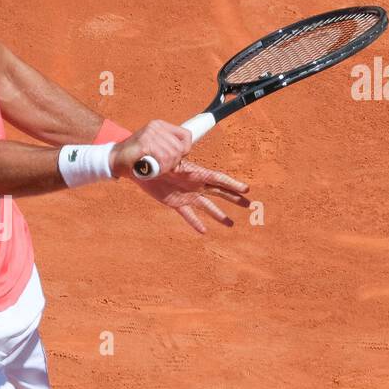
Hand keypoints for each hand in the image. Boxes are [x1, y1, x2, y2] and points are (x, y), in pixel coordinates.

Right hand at [109, 120, 192, 178]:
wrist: (114, 159)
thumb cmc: (135, 157)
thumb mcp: (154, 148)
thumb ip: (168, 150)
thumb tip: (182, 161)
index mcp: (159, 125)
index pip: (186, 135)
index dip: (185, 149)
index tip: (177, 158)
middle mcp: (155, 127)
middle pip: (180, 148)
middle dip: (175, 162)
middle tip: (164, 167)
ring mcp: (149, 134)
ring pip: (172, 154)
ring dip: (166, 167)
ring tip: (156, 168)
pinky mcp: (144, 143)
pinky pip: (163, 158)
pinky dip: (160, 168)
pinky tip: (152, 168)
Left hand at [136, 159, 250, 233]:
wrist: (139, 166)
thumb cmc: (155, 158)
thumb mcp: (168, 157)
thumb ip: (179, 160)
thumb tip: (189, 163)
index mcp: (195, 173)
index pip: (218, 179)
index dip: (232, 184)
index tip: (246, 189)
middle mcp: (194, 185)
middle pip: (218, 193)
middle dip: (234, 198)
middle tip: (249, 205)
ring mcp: (186, 195)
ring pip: (207, 207)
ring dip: (219, 215)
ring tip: (230, 224)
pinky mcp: (175, 203)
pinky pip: (188, 215)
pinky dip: (195, 223)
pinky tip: (204, 231)